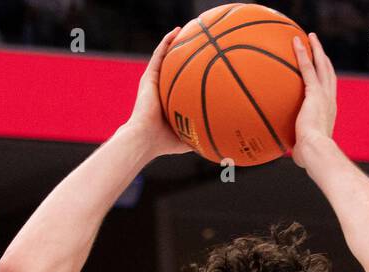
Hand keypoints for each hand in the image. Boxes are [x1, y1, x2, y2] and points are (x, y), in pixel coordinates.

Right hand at [120, 29, 192, 158]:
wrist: (146, 138)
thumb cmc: (165, 142)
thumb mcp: (189, 138)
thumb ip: (203, 136)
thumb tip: (222, 142)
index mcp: (169, 100)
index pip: (180, 83)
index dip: (190, 74)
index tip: (205, 67)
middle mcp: (160, 88)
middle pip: (173, 67)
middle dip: (184, 55)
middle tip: (198, 44)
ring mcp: (154, 81)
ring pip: (165, 57)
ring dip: (174, 43)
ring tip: (185, 31)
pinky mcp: (149, 77)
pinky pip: (158, 55)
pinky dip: (166, 43)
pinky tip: (176, 32)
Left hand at [290, 32, 337, 167]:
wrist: (316, 152)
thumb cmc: (311, 156)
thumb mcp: (304, 149)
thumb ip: (300, 146)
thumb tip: (293, 154)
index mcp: (329, 112)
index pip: (328, 91)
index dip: (326, 78)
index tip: (322, 69)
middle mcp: (329, 101)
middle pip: (328, 73)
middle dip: (323, 58)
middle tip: (318, 46)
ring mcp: (323, 96)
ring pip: (321, 66)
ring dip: (316, 50)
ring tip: (310, 37)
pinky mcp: (314, 93)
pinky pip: (307, 69)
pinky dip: (303, 54)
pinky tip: (296, 41)